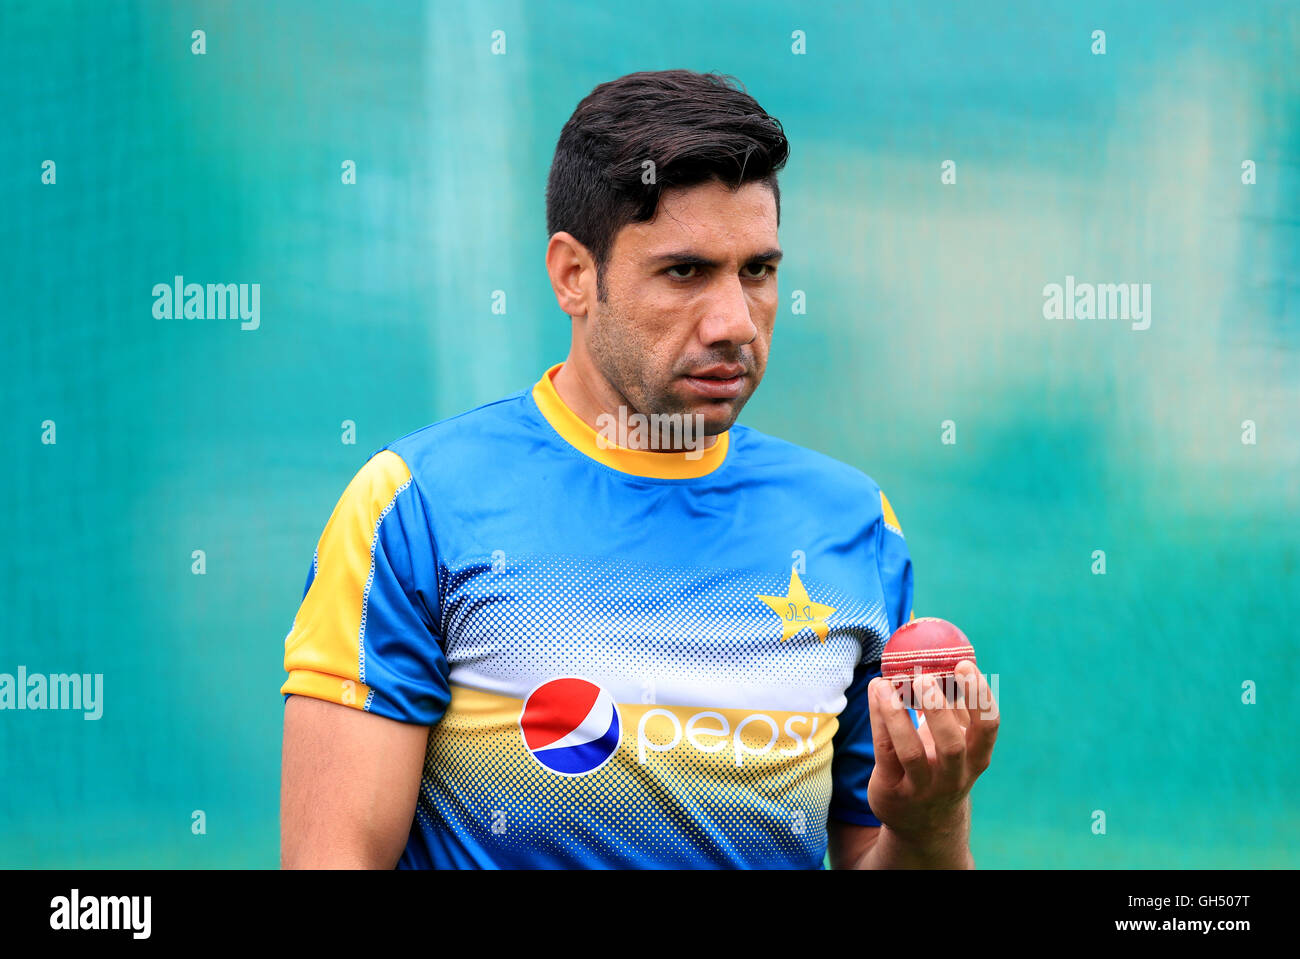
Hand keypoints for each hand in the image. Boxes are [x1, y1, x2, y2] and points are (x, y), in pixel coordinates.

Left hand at [866, 660, 997, 843]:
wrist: (923, 823)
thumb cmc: (940, 765)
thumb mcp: (954, 741)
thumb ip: (954, 707)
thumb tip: (948, 658)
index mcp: (976, 758)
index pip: (987, 727)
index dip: (978, 696)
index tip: (964, 665)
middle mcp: (953, 776)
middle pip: (952, 745)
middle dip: (939, 709)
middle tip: (923, 676)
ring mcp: (922, 787)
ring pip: (912, 753)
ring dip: (898, 716)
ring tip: (886, 685)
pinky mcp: (893, 790)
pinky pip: (885, 752)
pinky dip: (880, 720)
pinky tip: (876, 694)